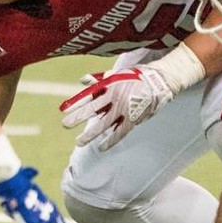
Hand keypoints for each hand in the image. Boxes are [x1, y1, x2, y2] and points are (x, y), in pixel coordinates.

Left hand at [59, 65, 174, 151]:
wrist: (160, 81)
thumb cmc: (135, 77)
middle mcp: (115, 98)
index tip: (62, 109)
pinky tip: (101, 148)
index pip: (88, 95)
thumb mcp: (117, 74)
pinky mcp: (134, 119)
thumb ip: (100, 79)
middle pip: (92, 109)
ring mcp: (125, 109)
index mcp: (109, 86)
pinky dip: (111, 140)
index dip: (75, 102)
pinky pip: (121, 132)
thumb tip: (83, 80)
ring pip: (104, 124)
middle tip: (64, 125)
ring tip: (79, 142)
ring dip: (91, 134)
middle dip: (77, 117)